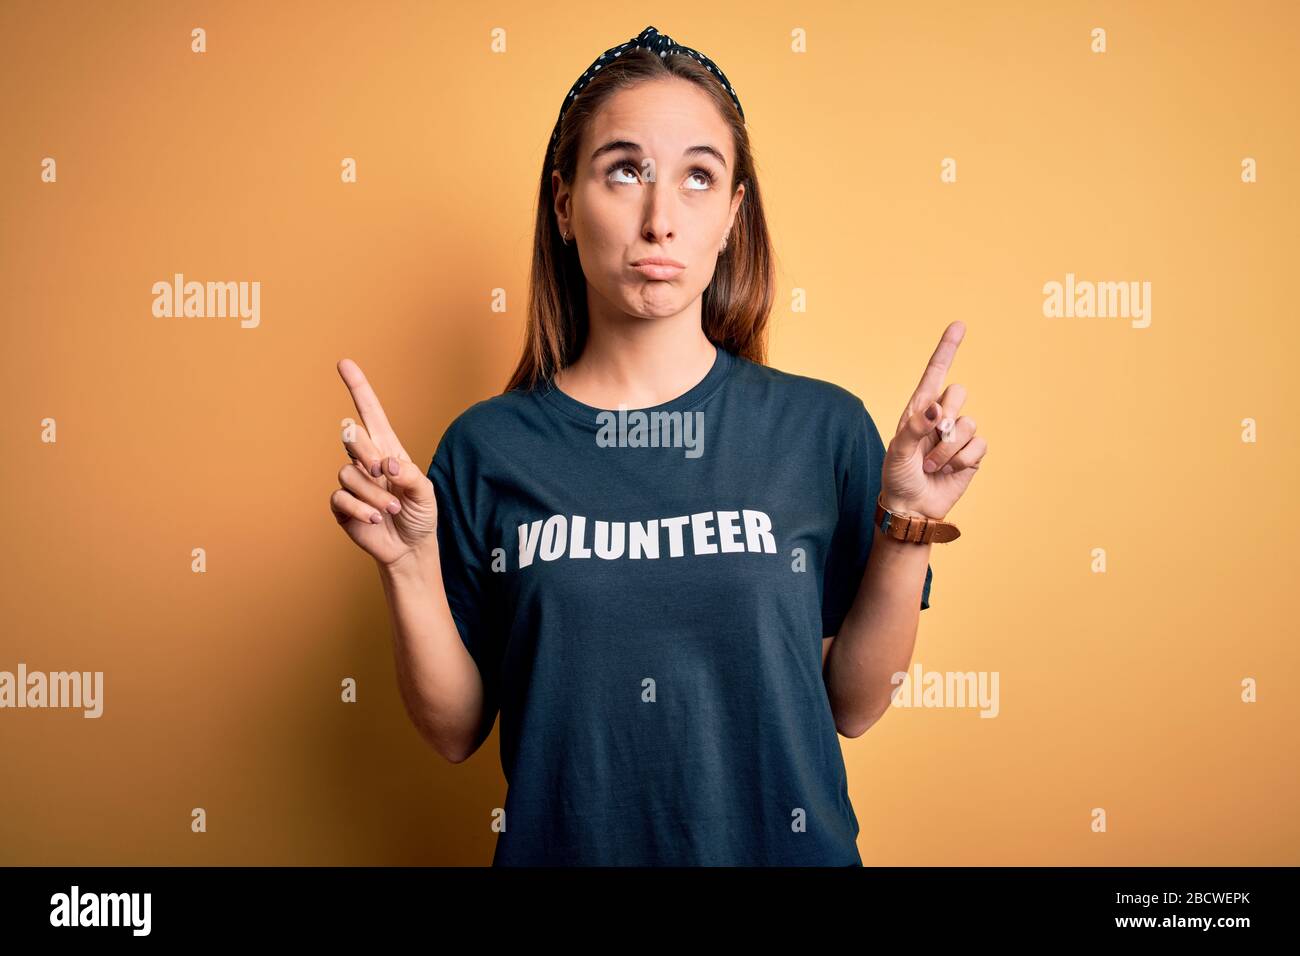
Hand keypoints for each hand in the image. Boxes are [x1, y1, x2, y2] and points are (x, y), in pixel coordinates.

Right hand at [331, 359, 437, 567]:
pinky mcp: (341, 505)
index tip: (344, 363)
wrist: (410, 547)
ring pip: (349, 473)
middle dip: (366, 453)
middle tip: (383, 473)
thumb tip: (387, 463)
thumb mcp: (426, 493)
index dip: (358, 388)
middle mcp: (366, 461)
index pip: (370, 413)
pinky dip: (360, 509)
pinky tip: (375, 518)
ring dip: (373, 494)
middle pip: (352, 437)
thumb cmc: (420, 514)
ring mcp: (353, 482)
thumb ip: (410, 476)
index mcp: (388, 450)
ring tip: (390, 509)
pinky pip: (340, 497)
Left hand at [882, 321, 987, 520]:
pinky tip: (948, 471)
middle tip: (928, 444)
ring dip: (947, 449)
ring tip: (931, 465)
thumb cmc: (898, 477)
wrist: (911, 506)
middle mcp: (941, 417)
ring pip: (969, 423)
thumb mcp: (897, 452)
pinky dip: (962, 461)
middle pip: (958, 393)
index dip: (947, 349)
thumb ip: (913, 428)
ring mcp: (958, 434)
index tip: (959, 325)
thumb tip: (935, 409)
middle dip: (945, 419)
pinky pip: (979, 444)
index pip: (936, 372)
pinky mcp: (972, 453)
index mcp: (919, 409)